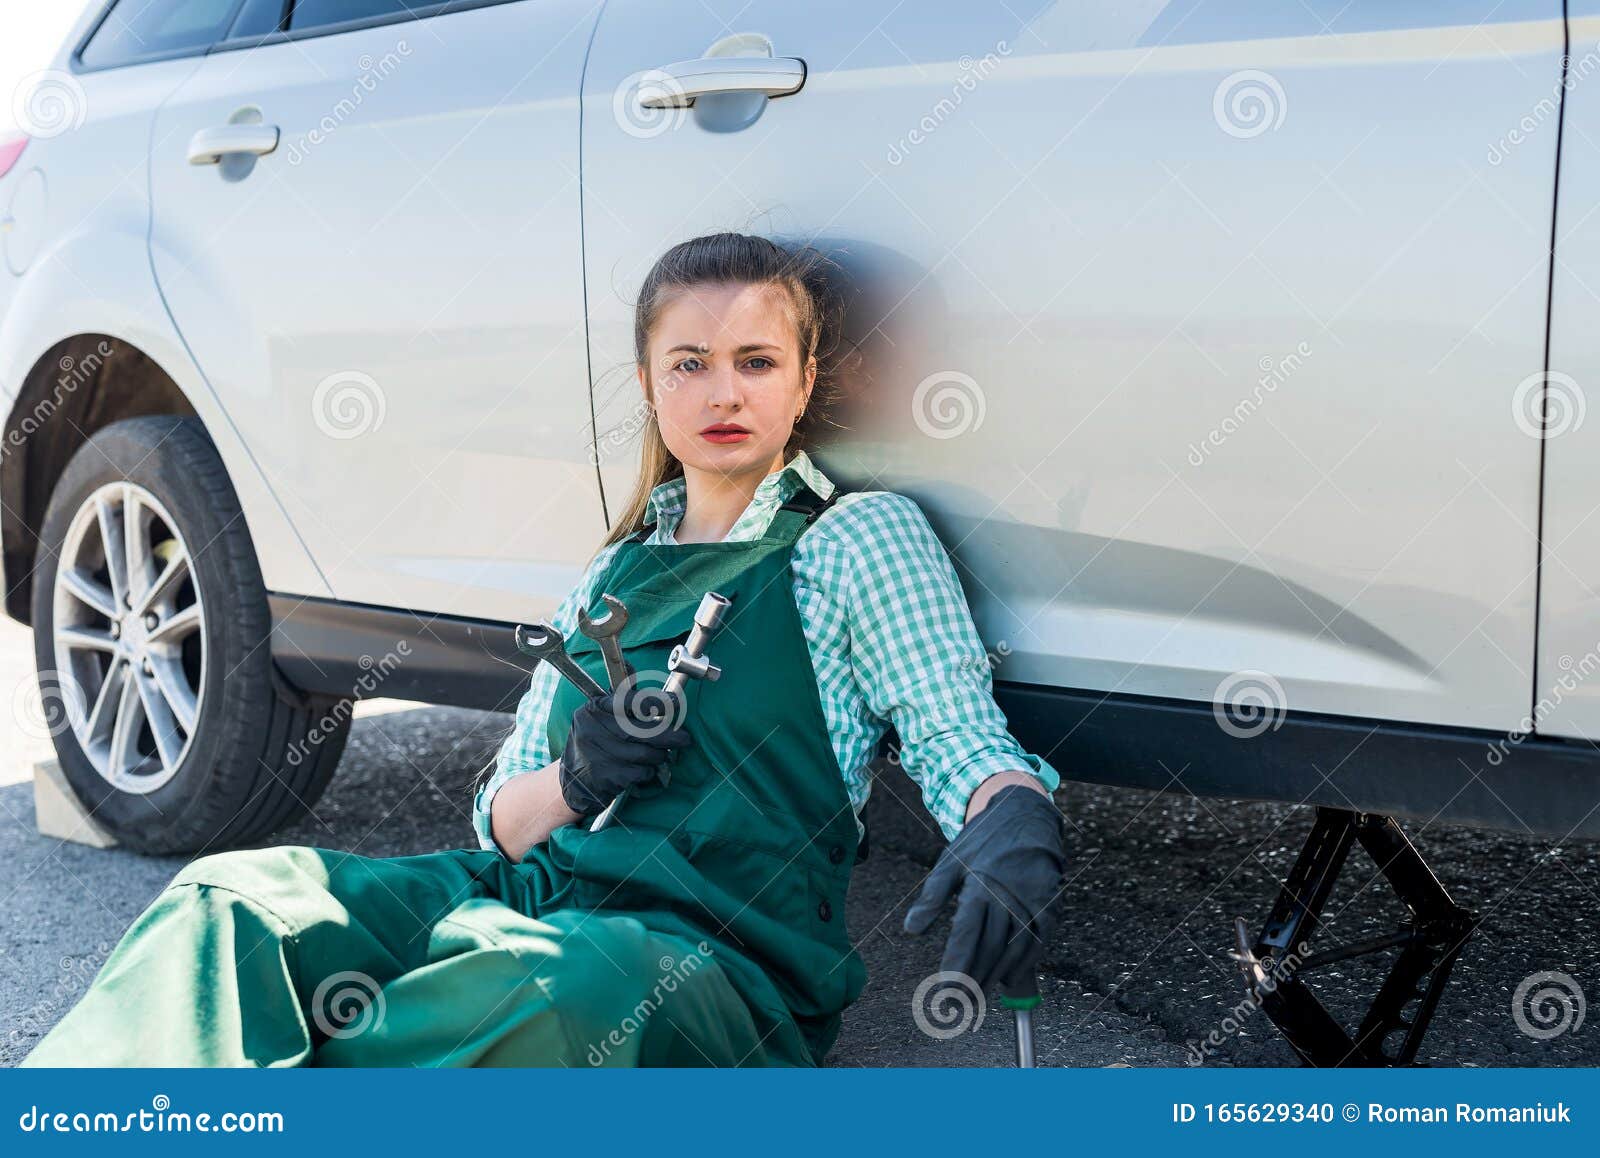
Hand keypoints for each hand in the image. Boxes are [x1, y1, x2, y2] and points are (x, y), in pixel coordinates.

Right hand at [557, 681, 690, 815]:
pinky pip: (639, 773)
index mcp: (595, 708)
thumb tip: (630, 664)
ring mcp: (597, 754)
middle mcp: (593, 729)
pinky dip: (648, 772)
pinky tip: (645, 770)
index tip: (676, 703)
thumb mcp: (601, 714)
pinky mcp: (604, 776)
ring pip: (645, 753)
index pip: (630, 701)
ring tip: (662, 755)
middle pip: (642, 731)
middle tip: (685, 739)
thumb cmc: (595, 739)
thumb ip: (621, 694)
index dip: (657, 702)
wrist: (572, 779)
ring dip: (660, 756)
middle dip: (669, 736)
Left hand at [903, 784, 1067, 993]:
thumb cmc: (983, 839)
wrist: (1025, 814)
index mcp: (979, 885)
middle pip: (990, 950)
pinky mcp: (1050, 905)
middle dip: (974, 982)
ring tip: (980, 999)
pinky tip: (1010, 978)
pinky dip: (1024, 964)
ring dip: (997, 978)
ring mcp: (1032, 902)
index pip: (966, 936)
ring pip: (1014, 951)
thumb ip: (932, 896)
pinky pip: (1038, 942)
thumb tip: (910, 929)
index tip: (946, 992)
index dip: (956, 966)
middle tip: (960, 1007)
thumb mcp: (951, 860)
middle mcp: (1007, 897)